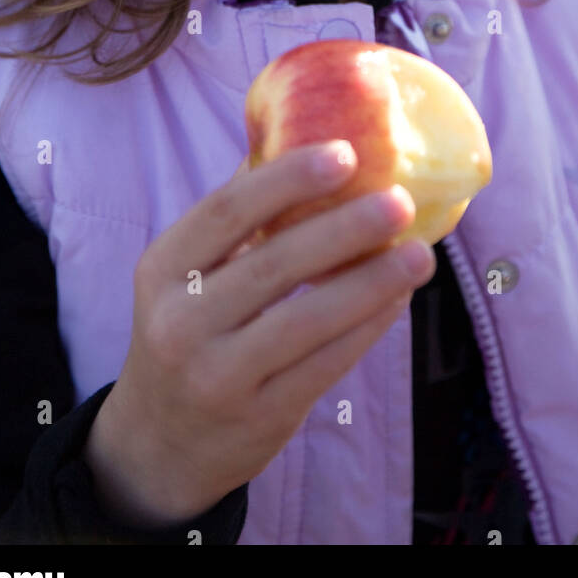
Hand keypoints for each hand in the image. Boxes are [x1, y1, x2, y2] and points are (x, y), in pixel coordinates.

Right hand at [82, 140, 434, 526]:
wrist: (157, 442)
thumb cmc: (187, 328)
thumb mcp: (185, 273)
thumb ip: (235, 215)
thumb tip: (295, 135)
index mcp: (164, 268)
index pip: (227, 211)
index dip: (287, 179)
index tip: (346, 153)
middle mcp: (181, 320)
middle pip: (273, 264)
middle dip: (343, 229)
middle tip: (400, 201)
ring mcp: (218, 374)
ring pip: (305, 320)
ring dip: (370, 283)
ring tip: (420, 254)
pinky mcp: (258, 416)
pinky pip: (324, 364)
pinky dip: (366, 328)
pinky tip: (397, 300)